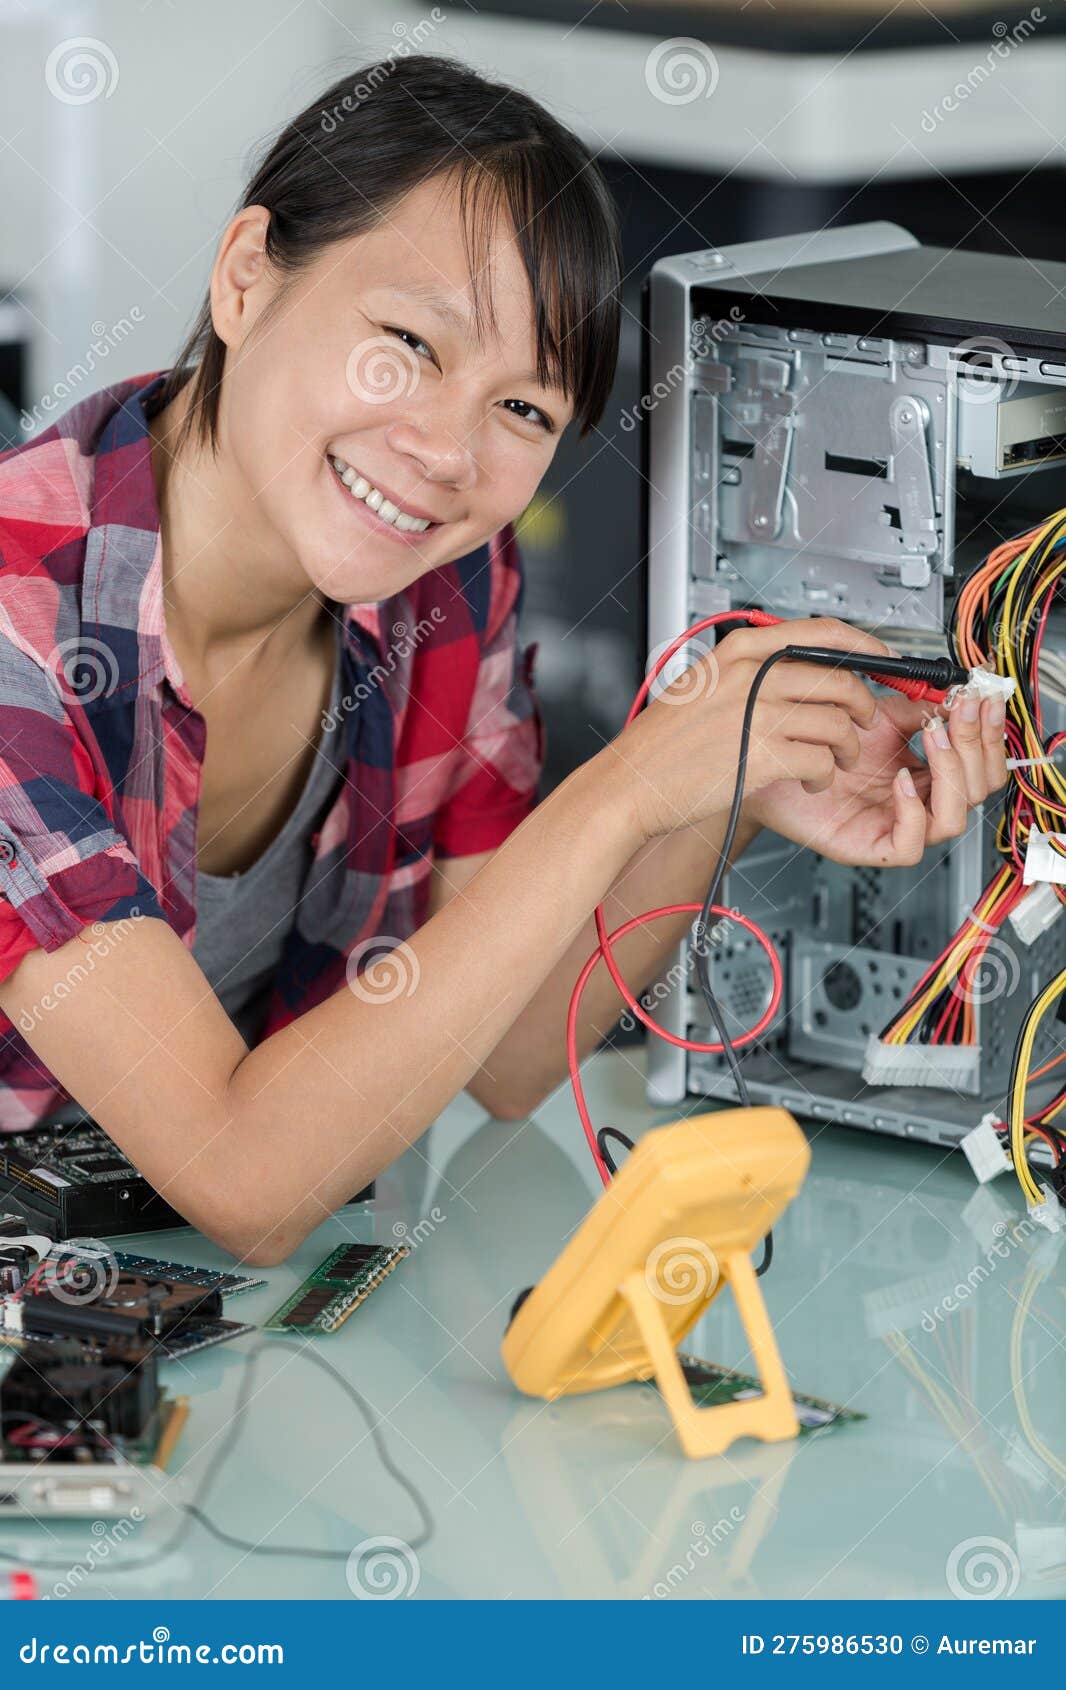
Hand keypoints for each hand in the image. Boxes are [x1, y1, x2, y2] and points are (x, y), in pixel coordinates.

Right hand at [603, 616, 890, 843]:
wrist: (631, 784)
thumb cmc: (662, 743)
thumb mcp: (704, 685)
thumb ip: (750, 670)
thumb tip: (806, 665)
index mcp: (740, 651)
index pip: (824, 633)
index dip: (867, 648)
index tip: (886, 662)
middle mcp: (753, 676)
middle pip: (841, 678)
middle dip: (864, 705)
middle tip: (862, 723)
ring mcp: (760, 715)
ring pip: (839, 723)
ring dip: (847, 748)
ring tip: (835, 761)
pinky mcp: (765, 756)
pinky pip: (823, 760)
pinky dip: (825, 775)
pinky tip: (811, 780)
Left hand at [744, 690, 1008, 864]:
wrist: (770, 758)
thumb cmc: (815, 742)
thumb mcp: (875, 715)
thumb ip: (918, 708)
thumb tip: (955, 697)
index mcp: (926, 773)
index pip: (981, 764)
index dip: (988, 733)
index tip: (983, 699)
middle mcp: (918, 802)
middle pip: (978, 791)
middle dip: (975, 747)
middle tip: (958, 713)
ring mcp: (896, 826)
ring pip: (952, 819)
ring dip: (950, 773)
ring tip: (930, 737)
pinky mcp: (870, 846)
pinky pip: (910, 844)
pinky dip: (912, 811)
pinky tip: (899, 778)